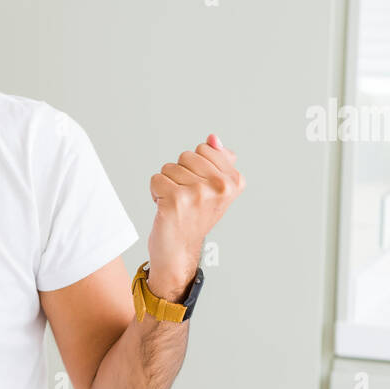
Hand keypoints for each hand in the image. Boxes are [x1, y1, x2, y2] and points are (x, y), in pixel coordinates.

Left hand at [147, 134, 244, 299]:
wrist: (179, 250)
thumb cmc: (194, 217)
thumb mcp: (214, 188)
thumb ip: (218, 160)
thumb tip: (213, 138)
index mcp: (233, 181)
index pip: (204, 149)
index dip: (195, 167)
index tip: (199, 188)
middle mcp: (219, 187)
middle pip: (186, 156)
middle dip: (180, 174)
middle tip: (186, 198)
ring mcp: (198, 194)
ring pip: (169, 167)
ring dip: (167, 185)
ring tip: (177, 204)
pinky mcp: (175, 201)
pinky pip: (156, 179)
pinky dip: (155, 193)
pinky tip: (165, 208)